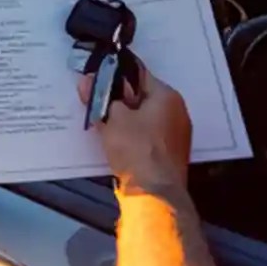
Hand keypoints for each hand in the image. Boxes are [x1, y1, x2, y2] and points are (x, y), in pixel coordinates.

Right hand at [78, 58, 192, 195]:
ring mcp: (174, 134)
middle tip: (91, 99)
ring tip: (98, 119)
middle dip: (115, 98)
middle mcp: (176, 111)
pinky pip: (145, 134)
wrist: (153, 192)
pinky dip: (129, 133)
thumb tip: (89, 80)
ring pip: (142, 117)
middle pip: (140, 96)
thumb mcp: (112, 117)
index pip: (138, 73)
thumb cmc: (135, 147)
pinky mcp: (168, 153)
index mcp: (167, 96)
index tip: (93, 76)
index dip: (113, 73)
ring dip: (121, 117)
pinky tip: (111, 138)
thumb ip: (100, 96)